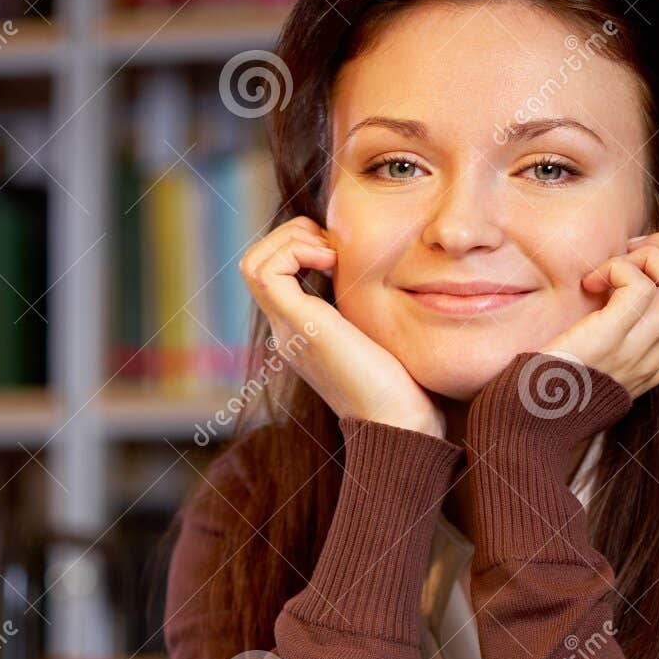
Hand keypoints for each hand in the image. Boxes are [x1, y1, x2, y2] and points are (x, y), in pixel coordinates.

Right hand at [239, 216, 447, 438]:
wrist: (400, 423)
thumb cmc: (404, 385)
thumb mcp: (379, 334)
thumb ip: (368, 311)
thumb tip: (381, 279)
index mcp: (302, 330)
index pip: (273, 271)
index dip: (300, 243)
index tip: (340, 252)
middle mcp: (286, 329)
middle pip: (256, 262)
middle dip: (294, 235)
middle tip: (334, 247)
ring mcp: (287, 329)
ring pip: (254, 262)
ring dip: (292, 240)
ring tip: (330, 254)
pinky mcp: (298, 326)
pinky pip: (267, 271)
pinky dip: (296, 251)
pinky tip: (332, 262)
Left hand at [537, 231, 658, 399]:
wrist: (524, 420)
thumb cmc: (547, 378)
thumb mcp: (595, 350)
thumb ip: (617, 322)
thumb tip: (622, 274)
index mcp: (658, 358)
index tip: (633, 259)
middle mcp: (658, 357)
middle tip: (627, 254)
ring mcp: (639, 352)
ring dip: (647, 257)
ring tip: (607, 270)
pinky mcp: (610, 342)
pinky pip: (640, 289)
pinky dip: (618, 269)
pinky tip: (590, 283)